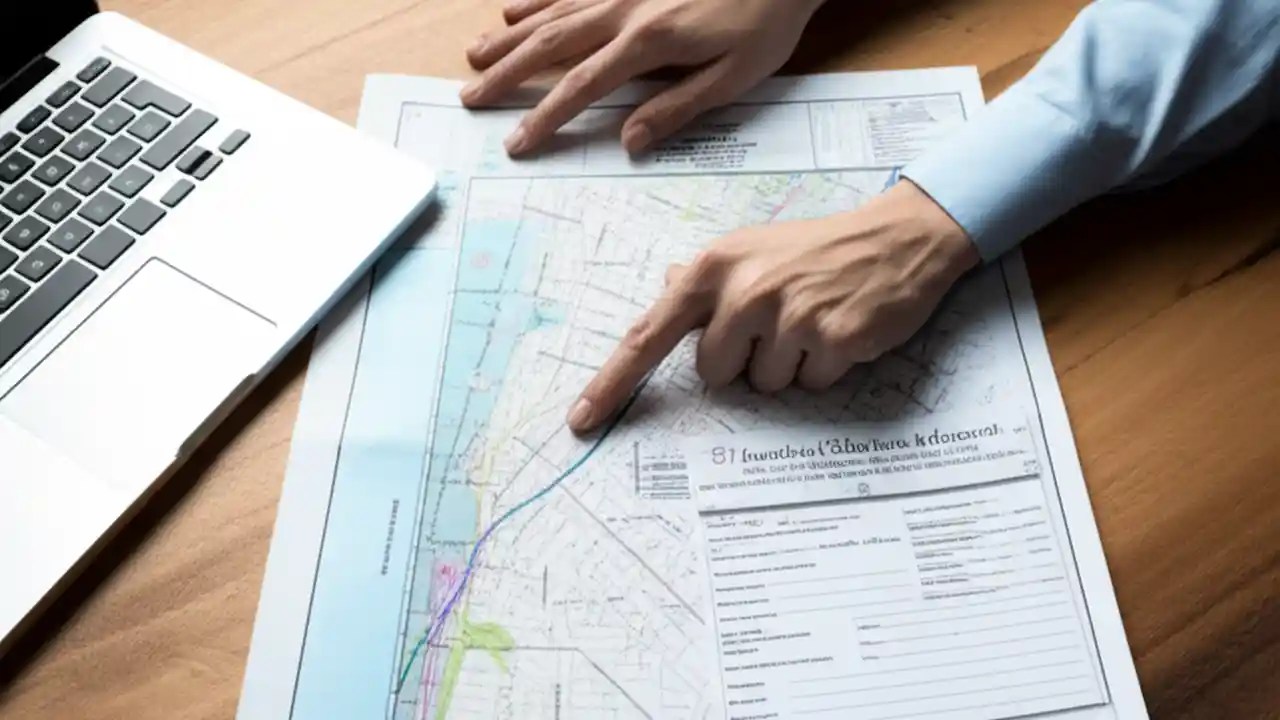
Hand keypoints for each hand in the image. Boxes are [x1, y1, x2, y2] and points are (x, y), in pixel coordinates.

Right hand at [462, 0, 826, 155]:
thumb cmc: (767, 22)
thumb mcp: (734, 77)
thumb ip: (677, 107)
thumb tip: (628, 142)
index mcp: (649, 42)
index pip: (583, 87)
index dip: (545, 118)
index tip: (515, 143)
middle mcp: (625, 7)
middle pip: (551, 45)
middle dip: (508, 74)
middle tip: (470, 98)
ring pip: (552, 10)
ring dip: (511, 36)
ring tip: (476, 56)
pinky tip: (512, 7)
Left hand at [566, 181, 979, 432]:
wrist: (897, 237)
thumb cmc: (816, 249)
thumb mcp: (752, 249)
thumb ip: (704, 278)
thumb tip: (665, 286)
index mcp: (714, 268)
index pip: (649, 335)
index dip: (613, 382)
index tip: (582, 421)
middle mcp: (744, 290)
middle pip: (714, 374)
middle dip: (746, 360)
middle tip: (780, 321)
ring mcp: (790, 314)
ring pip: (764, 385)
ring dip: (789, 364)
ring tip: (813, 321)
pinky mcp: (833, 338)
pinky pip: (810, 384)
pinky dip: (825, 368)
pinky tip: (840, 331)